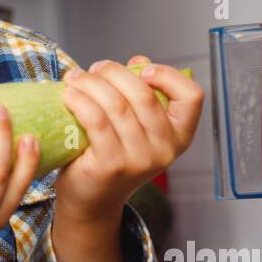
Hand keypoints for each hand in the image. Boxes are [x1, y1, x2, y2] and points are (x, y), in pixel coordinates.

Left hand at [53, 56, 202, 223]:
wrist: (92, 199)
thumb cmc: (114, 154)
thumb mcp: (136, 126)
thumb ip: (141, 94)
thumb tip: (138, 62)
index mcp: (178, 136)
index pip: (192, 97)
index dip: (169, 76)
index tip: (142, 70)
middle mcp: (164, 150)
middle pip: (144, 95)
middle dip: (114, 73)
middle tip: (94, 69)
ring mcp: (138, 160)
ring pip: (116, 105)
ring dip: (91, 83)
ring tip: (75, 78)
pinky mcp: (110, 165)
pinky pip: (96, 121)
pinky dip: (80, 101)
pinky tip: (69, 95)